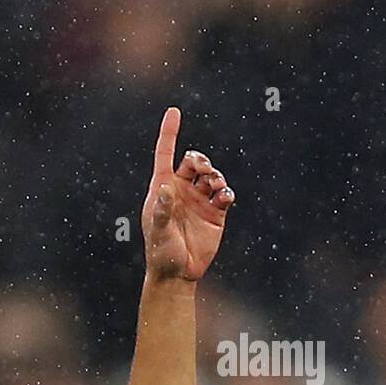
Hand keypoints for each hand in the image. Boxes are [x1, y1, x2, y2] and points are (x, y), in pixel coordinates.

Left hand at [140, 107, 233, 281]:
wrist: (179, 274)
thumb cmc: (161, 253)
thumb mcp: (159, 232)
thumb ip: (162, 211)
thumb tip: (165, 188)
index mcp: (162, 189)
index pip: (165, 155)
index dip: (169, 133)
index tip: (174, 111)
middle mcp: (181, 191)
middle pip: (193, 161)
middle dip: (200, 159)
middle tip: (201, 169)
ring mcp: (199, 200)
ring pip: (211, 175)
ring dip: (215, 176)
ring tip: (215, 188)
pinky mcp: (215, 212)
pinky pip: (225, 193)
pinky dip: (226, 192)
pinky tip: (223, 198)